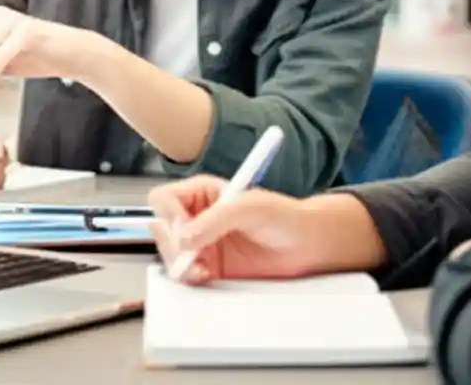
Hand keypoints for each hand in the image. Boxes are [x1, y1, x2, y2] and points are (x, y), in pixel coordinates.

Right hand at [147, 175, 319, 284]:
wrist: (308, 245)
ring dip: (179, 262)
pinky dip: (189, 277)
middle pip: (162, 228)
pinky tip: (205, 275)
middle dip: (171, 243)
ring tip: (200, 268)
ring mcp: (202, 244)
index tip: (183, 227)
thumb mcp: (250, 207)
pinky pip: (186, 274)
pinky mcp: (210, 267)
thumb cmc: (284, 216)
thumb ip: (215, 219)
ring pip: (170, 253)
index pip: (165, 198)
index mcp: (202, 194)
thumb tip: (184, 237)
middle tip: (190, 252)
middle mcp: (197, 218)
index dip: (169, 213)